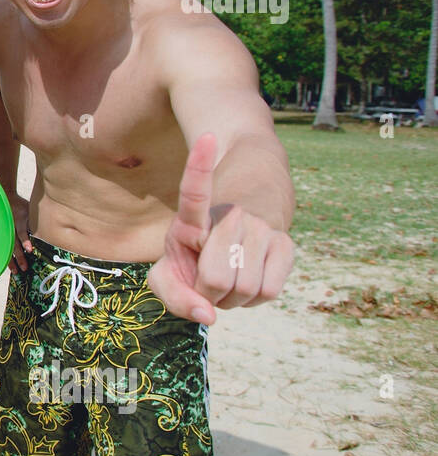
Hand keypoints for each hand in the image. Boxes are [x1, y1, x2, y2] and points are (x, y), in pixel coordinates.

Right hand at [7, 194, 32, 275]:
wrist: (7, 199)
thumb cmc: (22, 206)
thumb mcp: (30, 210)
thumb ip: (37, 219)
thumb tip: (54, 227)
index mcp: (19, 221)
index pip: (21, 232)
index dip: (25, 241)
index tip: (29, 249)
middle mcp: (11, 228)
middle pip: (14, 244)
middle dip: (19, 256)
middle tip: (25, 267)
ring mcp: (6, 233)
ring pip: (8, 248)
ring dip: (12, 260)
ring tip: (16, 271)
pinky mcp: (4, 236)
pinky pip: (5, 248)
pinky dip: (8, 257)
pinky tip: (11, 267)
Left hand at [147, 133, 293, 323]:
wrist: (237, 229)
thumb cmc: (194, 253)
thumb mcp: (169, 268)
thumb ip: (173, 296)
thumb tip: (209, 316)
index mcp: (192, 216)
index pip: (194, 191)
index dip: (199, 167)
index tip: (209, 138)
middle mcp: (230, 216)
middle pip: (215, 278)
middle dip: (207, 296)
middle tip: (204, 284)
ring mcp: (260, 227)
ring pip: (246, 289)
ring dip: (232, 301)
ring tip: (225, 282)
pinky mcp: (285, 243)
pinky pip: (270, 291)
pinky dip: (255, 300)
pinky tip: (247, 283)